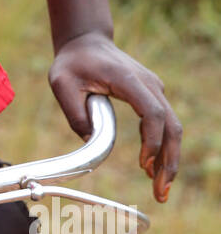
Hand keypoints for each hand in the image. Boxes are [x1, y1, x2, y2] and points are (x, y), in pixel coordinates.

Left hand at [48, 30, 181, 203]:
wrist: (86, 42)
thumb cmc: (72, 63)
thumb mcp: (61, 83)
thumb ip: (74, 112)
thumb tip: (91, 141)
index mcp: (127, 79)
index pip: (152, 112)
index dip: (151, 140)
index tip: (142, 163)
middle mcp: (148, 83)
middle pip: (171, 124)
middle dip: (169, 160)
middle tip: (161, 191)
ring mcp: (154, 88)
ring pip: (172, 127)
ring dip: (169, 159)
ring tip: (160, 189)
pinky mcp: (152, 95)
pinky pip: (164, 124)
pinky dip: (163, 148)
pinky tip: (153, 169)